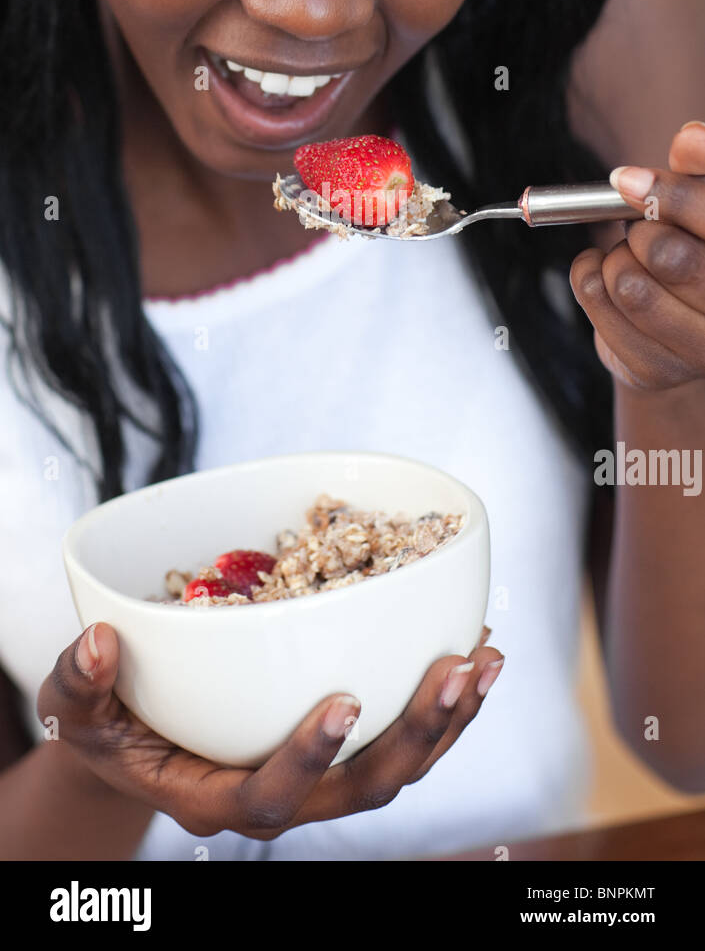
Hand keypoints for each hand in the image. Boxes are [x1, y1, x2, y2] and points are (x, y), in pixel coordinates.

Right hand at [38, 621, 503, 839]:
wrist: (138, 742)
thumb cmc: (110, 724)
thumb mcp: (80, 709)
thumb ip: (81, 681)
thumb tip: (98, 640)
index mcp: (212, 796)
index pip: (266, 797)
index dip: (307, 758)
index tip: (342, 703)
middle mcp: (276, 796)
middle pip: (359, 791)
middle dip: (415, 734)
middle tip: (455, 668)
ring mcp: (316, 778)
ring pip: (396, 770)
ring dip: (448, 718)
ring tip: (485, 658)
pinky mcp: (339, 751)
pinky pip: (401, 739)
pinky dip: (443, 702)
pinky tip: (473, 651)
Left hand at [570, 121, 704, 390]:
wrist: (683, 324)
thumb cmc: (699, 245)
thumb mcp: (704, 202)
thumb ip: (703, 167)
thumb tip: (688, 138)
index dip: (671, 195)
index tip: (628, 179)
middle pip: (667, 255)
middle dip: (641, 230)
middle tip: (642, 228)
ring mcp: (702, 351)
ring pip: (626, 281)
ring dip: (615, 256)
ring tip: (631, 258)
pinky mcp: (657, 371)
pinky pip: (595, 297)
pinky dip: (589, 272)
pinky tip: (610, 278)